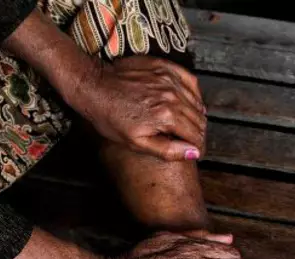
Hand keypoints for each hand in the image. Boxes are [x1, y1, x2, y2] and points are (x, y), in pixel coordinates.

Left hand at [73, 56, 205, 161]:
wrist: (95, 87)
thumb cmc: (110, 117)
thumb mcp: (137, 143)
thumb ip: (168, 149)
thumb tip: (194, 153)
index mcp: (167, 117)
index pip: (196, 135)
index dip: (199, 148)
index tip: (198, 153)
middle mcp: (172, 96)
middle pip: (199, 119)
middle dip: (198, 133)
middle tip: (192, 141)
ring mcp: (169, 79)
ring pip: (197, 102)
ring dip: (197, 115)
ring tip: (189, 124)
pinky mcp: (165, 67)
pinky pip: (190, 81)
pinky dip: (194, 94)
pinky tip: (189, 102)